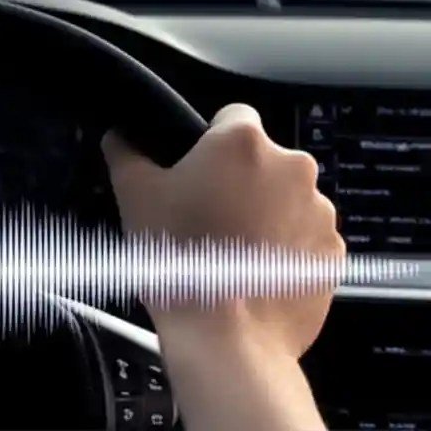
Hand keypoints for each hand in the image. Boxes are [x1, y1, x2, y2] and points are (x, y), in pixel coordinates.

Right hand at [101, 103, 343, 359]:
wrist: (226, 336)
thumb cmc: (178, 259)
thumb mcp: (133, 195)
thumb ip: (125, 152)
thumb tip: (120, 136)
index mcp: (242, 141)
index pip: (231, 116)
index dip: (208, 143)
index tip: (194, 172)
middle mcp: (291, 166)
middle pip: (261, 160)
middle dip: (238, 181)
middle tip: (205, 216)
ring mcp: (319, 211)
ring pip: (285, 199)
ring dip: (263, 214)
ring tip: (229, 250)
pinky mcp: (332, 251)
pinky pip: (304, 238)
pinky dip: (284, 249)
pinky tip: (252, 272)